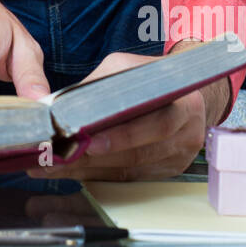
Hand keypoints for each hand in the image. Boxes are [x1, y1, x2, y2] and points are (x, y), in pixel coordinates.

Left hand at [28, 42, 230, 181]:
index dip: (123, 136)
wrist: (181, 94)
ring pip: (131, 170)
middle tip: (61, 159)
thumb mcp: (124, 68)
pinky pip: (130, 178)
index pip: (156, 123)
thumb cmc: (147, 77)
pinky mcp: (167, 171)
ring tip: (58, 167)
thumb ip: (99, 86)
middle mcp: (187, 133)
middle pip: (140, 153)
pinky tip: (75, 171)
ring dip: (91, 171)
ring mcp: (179, 156)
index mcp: (185, 103)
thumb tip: (59, 106)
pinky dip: (100, 175)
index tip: (89, 142)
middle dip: (97, 159)